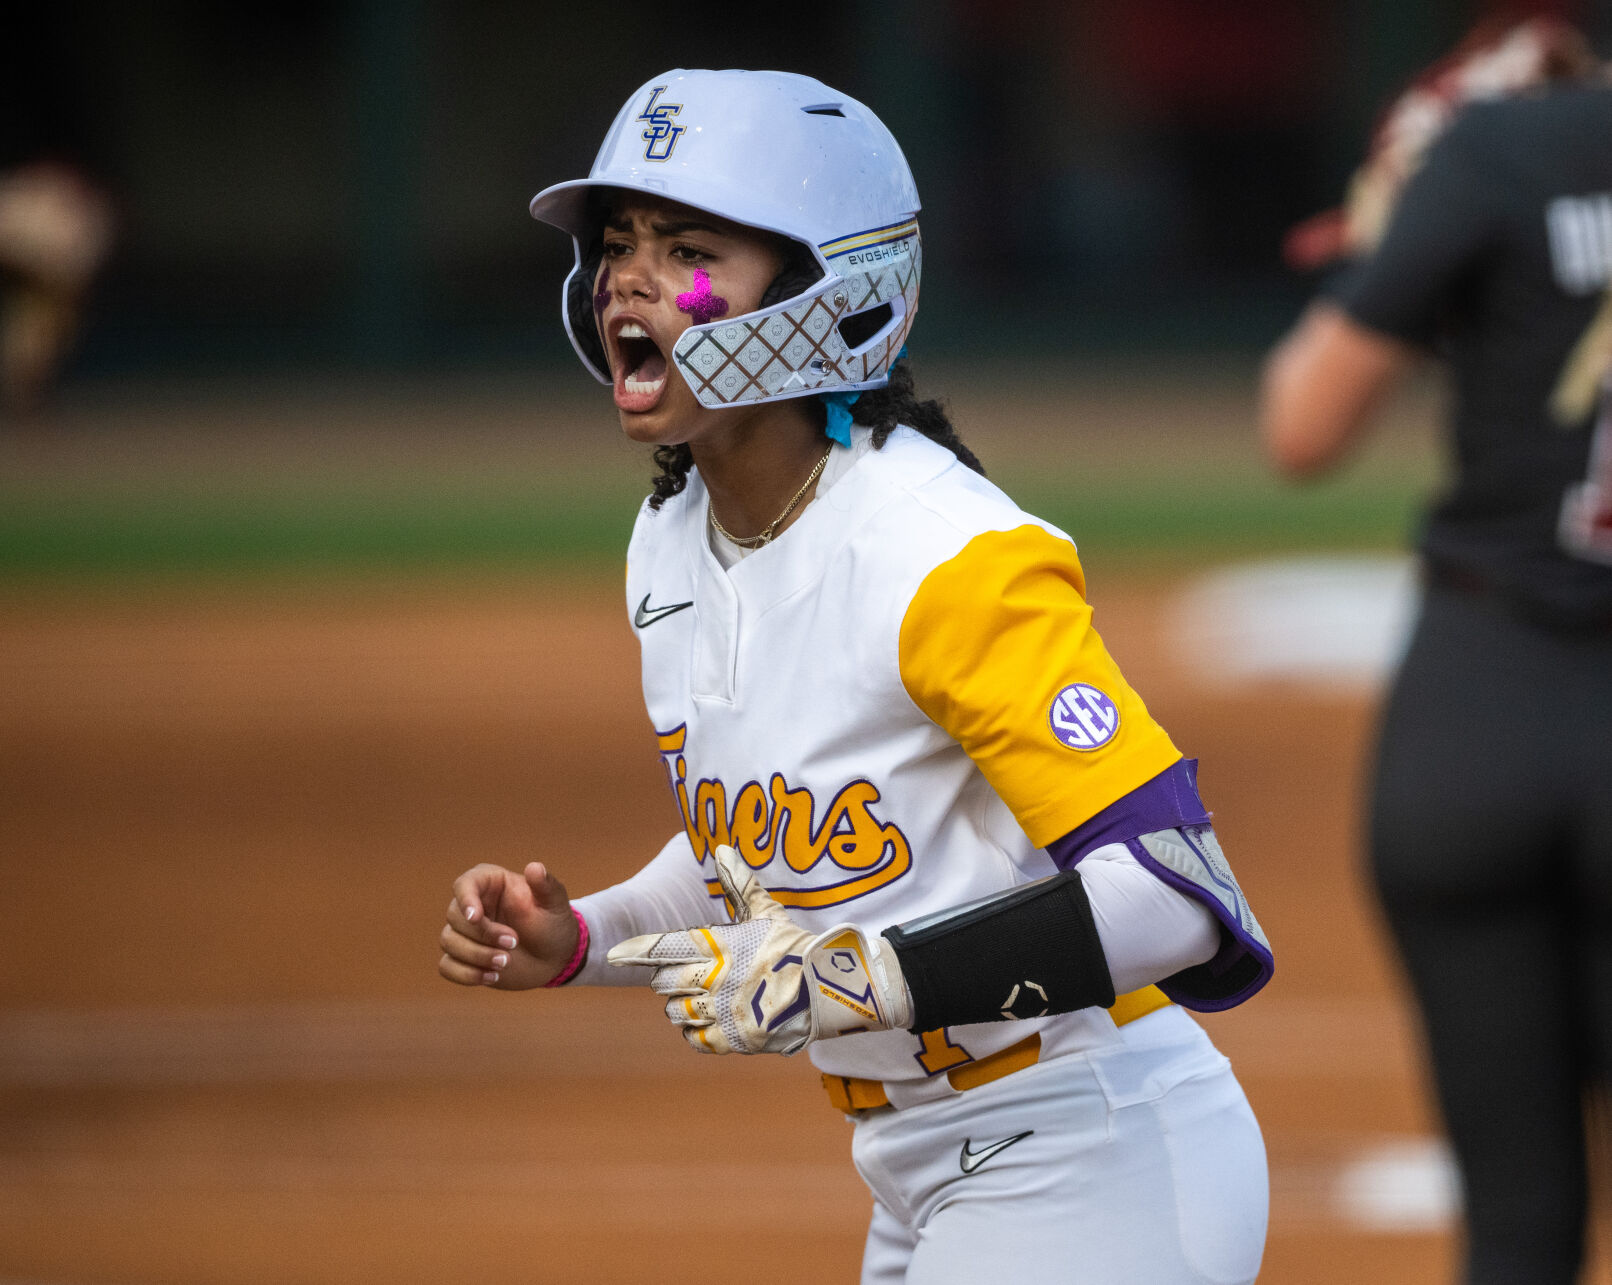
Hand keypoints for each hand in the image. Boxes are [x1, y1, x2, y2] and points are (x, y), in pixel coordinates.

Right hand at [439, 861, 577, 989]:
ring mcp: (465, 933)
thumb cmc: (552, 922)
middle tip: (514, 943)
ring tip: (506, 962)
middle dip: (483, 934)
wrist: (554, 956)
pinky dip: (466, 974)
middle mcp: (473, 905)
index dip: (466, 899)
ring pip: (449, 941)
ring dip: (476, 955)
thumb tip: (535, 867)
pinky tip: (492, 977)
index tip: (476, 917)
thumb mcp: (554, 902)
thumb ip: (546, 885)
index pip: (465, 884)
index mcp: (491, 883)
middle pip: (455, 916)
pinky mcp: (462, 958)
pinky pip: (447, 967)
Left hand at [605, 845, 911, 1054]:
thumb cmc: (795, 945)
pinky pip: (695, 1039)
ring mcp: (723, 1012)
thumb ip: (739, 882)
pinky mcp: (734, 1039)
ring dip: (678, 1005)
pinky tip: (705, 1020)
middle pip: (665, 983)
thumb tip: (721, 848)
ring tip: (694, 996)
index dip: (636, 951)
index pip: (664, 948)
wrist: (829, 989)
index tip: (614, 954)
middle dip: (666, 979)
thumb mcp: (767, 910)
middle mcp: (716, 979)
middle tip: (678, 974)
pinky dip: (694, 1031)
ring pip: (676, 1012)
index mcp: (719, 946)